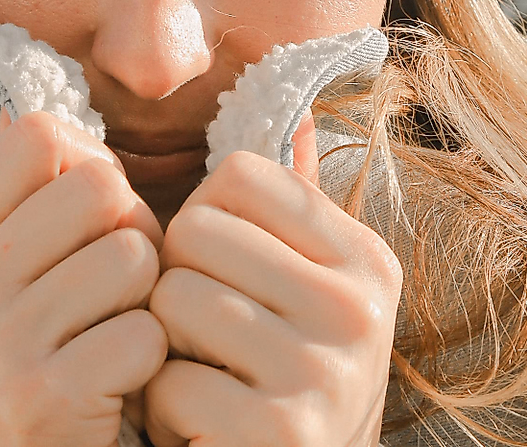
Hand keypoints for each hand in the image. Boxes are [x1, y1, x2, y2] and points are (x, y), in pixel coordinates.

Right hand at [0, 110, 168, 446]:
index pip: (41, 135)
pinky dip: (152, 359)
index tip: (93, 223)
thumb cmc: (54, 363)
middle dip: (135, 231)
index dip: (93, 167)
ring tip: (117, 335)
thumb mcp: (18, 279)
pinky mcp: (36, 397)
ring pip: (133, 254)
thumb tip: (33, 112)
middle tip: (120, 288)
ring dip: (148, 299)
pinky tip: (119, 388)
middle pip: (99, 185)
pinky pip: (144, 332)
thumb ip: (34, 200)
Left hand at [143, 119, 402, 446]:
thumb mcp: (313, 291)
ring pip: (173, 300)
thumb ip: (300, 211)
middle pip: (194, 232)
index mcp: (364, 259)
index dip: (202, 217)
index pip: (239, 176)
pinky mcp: (281, 434)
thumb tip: (301, 112)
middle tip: (200, 334)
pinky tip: (201, 428)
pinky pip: (168, 380)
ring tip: (201, 376)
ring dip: (163, 346)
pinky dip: (164, 408)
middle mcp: (357, 309)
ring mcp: (324, 372)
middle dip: (174, 282)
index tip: (220, 269)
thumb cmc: (287, 378)